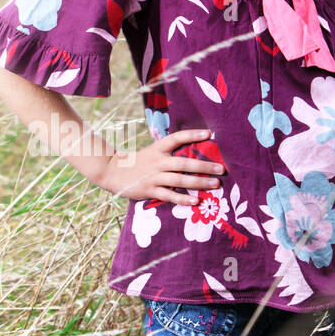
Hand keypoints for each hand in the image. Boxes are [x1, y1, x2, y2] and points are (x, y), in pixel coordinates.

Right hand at [99, 128, 225, 202]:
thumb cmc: (138, 163)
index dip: (192, 134)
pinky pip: (169, 196)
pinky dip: (183, 199)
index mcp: (158, 149)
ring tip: (215, 184)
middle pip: (184, 163)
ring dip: (199, 182)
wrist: (113, 172)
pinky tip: (196, 201)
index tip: (209, 133)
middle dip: (204, 166)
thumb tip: (192, 152)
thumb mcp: (152, 152)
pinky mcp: (149, 190)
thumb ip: (169, 152)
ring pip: (180, 180)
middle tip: (221, 169)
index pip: (176, 138)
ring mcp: (153, 177)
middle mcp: (157, 162)